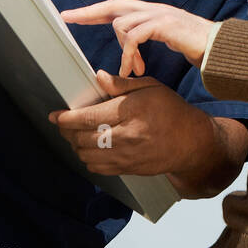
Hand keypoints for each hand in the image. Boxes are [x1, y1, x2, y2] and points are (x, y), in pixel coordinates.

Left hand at [47, 71, 217, 176]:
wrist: (191, 142)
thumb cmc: (171, 110)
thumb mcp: (151, 87)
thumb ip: (122, 84)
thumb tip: (99, 78)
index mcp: (132, 111)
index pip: (90, 117)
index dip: (67, 118)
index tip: (56, 115)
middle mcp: (127, 135)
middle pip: (83, 138)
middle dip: (68, 131)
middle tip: (64, 124)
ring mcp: (126, 156)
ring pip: (87, 155)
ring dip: (76, 146)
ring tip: (76, 135)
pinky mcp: (127, 169)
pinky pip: (98, 168)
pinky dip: (88, 159)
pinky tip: (91, 149)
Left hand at [61, 0, 213, 75]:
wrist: (220, 48)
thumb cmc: (196, 47)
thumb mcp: (165, 42)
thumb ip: (146, 41)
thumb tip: (127, 49)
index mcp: (151, 13)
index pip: (117, 6)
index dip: (95, 10)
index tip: (72, 14)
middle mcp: (153, 9)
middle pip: (114, 5)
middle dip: (90, 12)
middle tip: (69, 17)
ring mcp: (159, 14)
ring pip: (123, 22)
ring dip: (123, 50)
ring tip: (132, 71)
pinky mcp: (165, 24)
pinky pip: (135, 36)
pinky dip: (130, 55)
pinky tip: (134, 70)